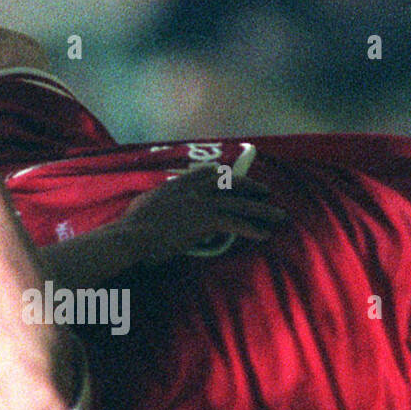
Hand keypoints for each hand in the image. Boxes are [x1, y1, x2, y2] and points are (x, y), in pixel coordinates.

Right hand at [122, 165, 287, 264]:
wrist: (133, 235)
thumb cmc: (131, 228)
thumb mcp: (143, 207)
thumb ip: (156, 204)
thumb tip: (153, 210)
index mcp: (177, 185)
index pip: (205, 174)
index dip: (222, 175)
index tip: (232, 177)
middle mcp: (192, 189)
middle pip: (229, 183)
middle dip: (249, 186)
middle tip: (265, 191)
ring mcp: (201, 203)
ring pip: (239, 203)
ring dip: (261, 210)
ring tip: (279, 215)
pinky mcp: (206, 219)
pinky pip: (236, 223)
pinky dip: (252, 229)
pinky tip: (264, 235)